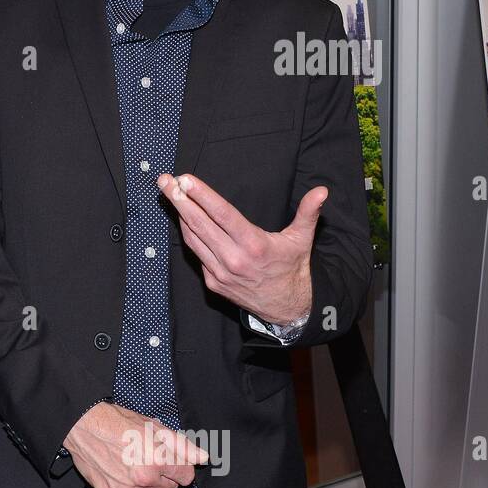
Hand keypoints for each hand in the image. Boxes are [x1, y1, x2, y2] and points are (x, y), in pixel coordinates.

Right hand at [62, 401, 208, 487]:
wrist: (84, 425)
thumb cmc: (118, 422)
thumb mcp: (154, 426)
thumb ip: (181, 445)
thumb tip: (202, 459)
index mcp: (158, 458)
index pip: (186, 477)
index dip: (180, 467)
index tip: (170, 461)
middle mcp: (144, 477)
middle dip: (165, 477)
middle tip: (150, 462)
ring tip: (139, 474)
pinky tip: (129, 486)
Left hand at [158, 173, 322, 326]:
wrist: (286, 307)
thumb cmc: (292, 268)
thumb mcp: (302, 239)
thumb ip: (308, 213)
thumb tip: (322, 191)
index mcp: (254, 245)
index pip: (222, 214)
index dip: (202, 196)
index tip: (186, 180)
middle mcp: (234, 259)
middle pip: (199, 224)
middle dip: (179, 200)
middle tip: (165, 181)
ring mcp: (220, 272)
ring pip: (193, 239)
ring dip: (179, 215)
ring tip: (168, 193)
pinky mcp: (213, 282)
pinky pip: (196, 254)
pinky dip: (188, 235)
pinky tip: (182, 218)